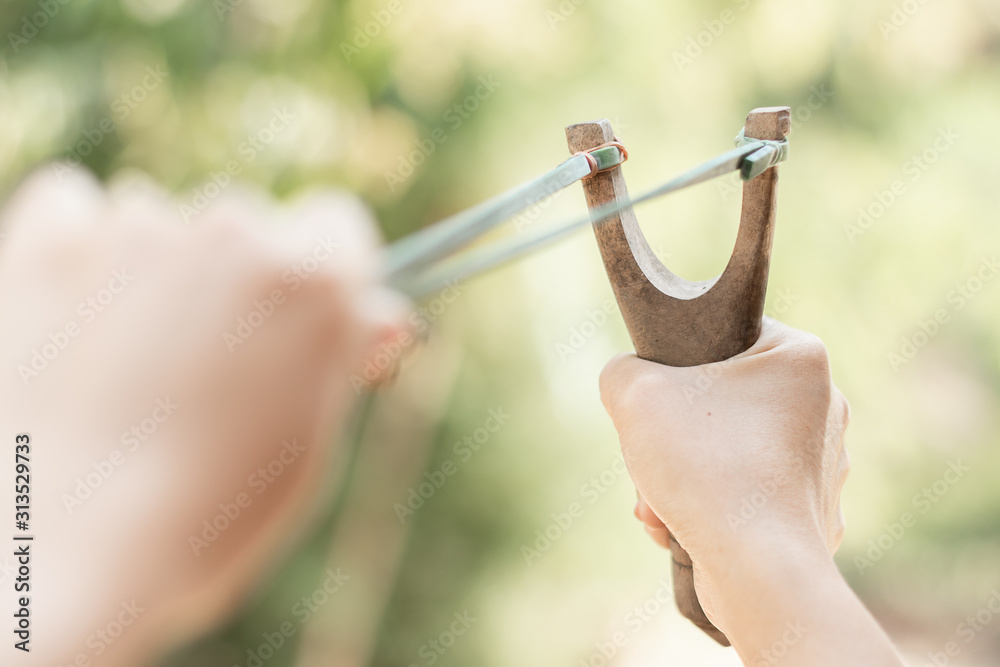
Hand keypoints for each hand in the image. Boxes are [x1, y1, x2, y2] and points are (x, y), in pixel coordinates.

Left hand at [0, 167, 405, 665]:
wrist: (60, 557)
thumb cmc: (207, 516)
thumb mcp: (307, 443)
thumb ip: (343, 357)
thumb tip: (377, 310)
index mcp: (316, 280)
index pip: (338, 221)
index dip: (321, 270)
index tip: (297, 312)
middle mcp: (236, 231)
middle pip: (249, 223)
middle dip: (234, 276)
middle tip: (206, 362)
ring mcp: (139, 229)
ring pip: (160, 218)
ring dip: (154, 268)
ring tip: (128, 363)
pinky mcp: (50, 239)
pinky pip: (75, 204)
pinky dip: (77, 249)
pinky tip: (72, 318)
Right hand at [601, 319, 869, 656]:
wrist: (757, 570)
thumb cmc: (706, 467)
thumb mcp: (635, 393)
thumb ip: (621, 371)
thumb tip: (626, 381)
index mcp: (800, 358)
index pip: (724, 334)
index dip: (676, 361)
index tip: (655, 393)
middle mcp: (823, 406)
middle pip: (719, 401)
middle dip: (670, 436)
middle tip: (648, 457)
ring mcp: (822, 463)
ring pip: (726, 453)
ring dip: (679, 477)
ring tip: (656, 504)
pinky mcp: (811, 513)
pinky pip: (744, 496)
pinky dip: (706, 508)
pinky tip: (676, 528)